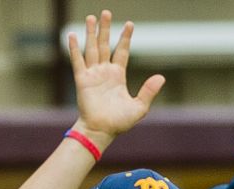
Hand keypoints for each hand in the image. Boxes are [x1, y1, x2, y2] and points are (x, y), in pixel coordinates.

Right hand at [69, 11, 164, 141]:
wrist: (101, 132)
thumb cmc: (119, 123)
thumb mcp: (139, 107)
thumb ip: (149, 91)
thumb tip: (161, 77)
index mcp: (117, 76)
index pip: (121, 51)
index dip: (125, 38)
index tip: (129, 24)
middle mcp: (104, 72)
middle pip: (104, 45)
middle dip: (105, 29)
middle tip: (105, 12)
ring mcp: (92, 75)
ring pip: (92, 49)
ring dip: (91, 33)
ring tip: (91, 17)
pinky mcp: (82, 81)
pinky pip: (78, 61)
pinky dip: (74, 49)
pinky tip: (72, 36)